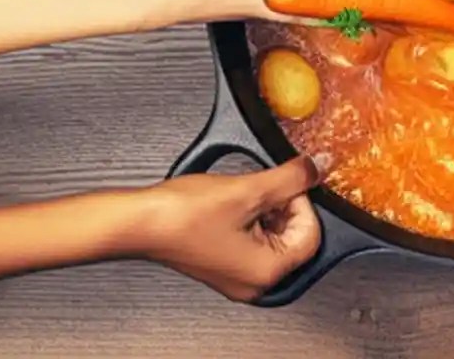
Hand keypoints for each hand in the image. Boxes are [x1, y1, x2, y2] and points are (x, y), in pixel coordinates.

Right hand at [137, 157, 323, 301]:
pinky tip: (232, 200)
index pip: (311, 235)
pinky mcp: (222, 262)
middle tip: (263, 186)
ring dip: (264, 207)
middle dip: (282, 205)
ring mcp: (237, 275)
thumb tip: (315, 170)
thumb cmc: (180, 217)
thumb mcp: (248, 189)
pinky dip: (249, 216)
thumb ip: (290, 179)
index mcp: (266, 273)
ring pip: (272, 235)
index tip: (288, 183)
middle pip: (293, 236)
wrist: (138, 221)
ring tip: (241, 193)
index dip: (301, 202)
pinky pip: (252, 239)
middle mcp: (254, 282)